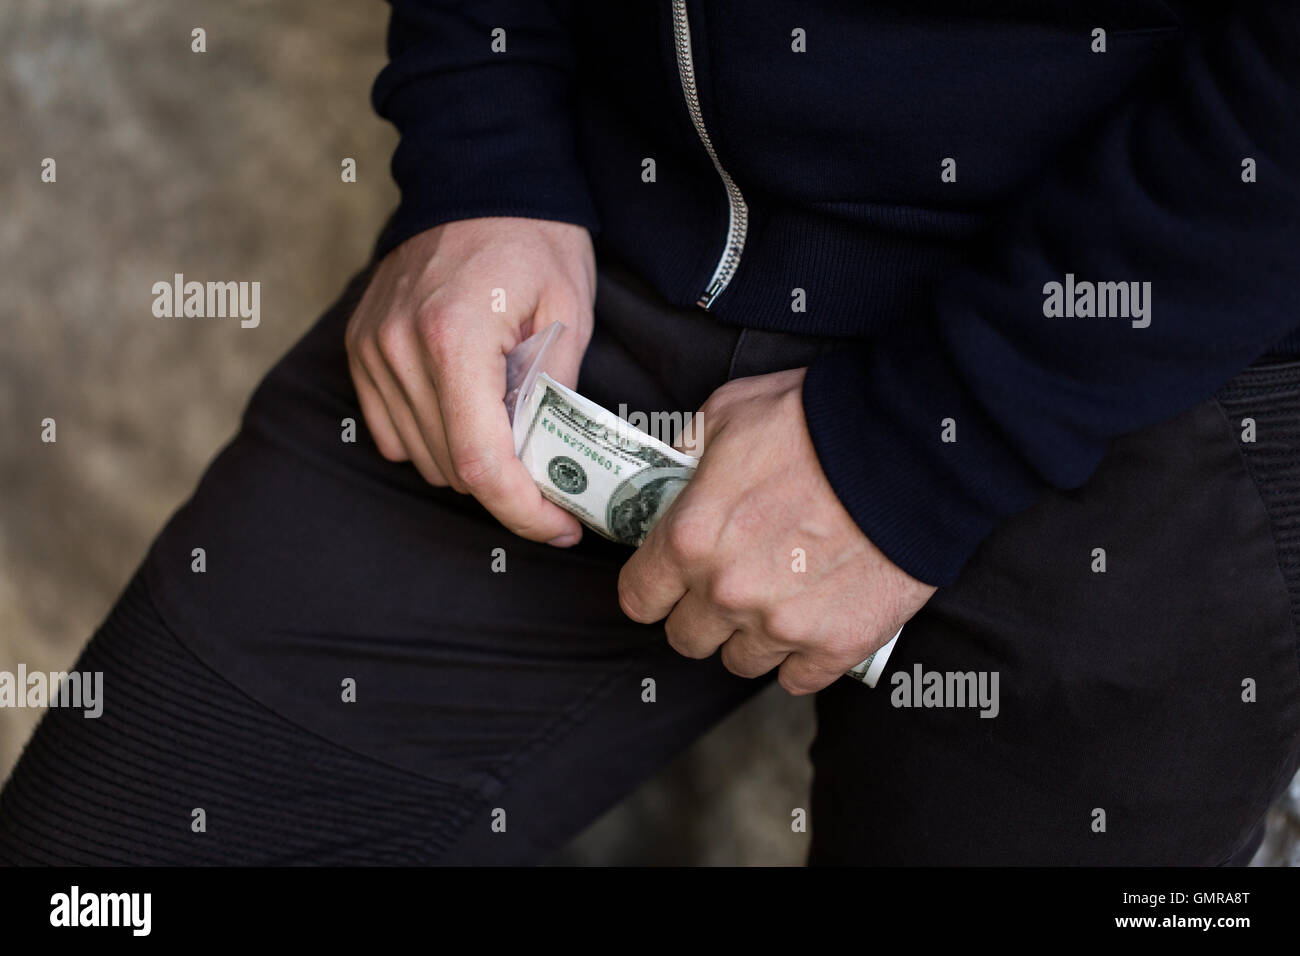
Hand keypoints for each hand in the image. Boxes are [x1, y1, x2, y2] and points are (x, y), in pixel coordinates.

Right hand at [346, 216, 595, 544]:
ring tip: (514, 427)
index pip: (483, 464)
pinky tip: (469, 410)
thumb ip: (554, 393)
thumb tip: (552, 464)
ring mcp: (372, 350)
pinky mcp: (360, 351)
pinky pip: (394, 433)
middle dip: (510, 486)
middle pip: (453, 469)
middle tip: (556, 474)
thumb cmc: (533, 240)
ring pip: (423, 458)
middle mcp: (399, 349)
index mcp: (454, 338)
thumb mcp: (568, 311)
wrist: (477, 177)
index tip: (561, 527)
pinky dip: (435, 440)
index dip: (525, 512)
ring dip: (472, 463)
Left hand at [617, 368, 936, 693]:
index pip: (639, 598)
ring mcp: (783, 624)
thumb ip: (687, 452)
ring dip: (752, 636)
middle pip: (686, 638)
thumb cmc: (817, 420)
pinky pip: (797, 678)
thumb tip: (671, 474)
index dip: (652, 588)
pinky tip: (813, 620)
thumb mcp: (729, 413)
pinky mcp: (837, 644)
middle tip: (730, 583)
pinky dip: (801, 656)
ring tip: (779, 597)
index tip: (668, 580)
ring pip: (741, 662)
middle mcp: (728, 592)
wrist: (910, 446)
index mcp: (691, 538)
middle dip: (700, 612)